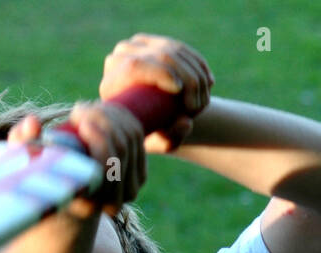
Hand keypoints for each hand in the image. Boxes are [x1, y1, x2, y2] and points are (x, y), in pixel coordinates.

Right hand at [9, 102, 145, 217]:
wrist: (64, 197)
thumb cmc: (40, 177)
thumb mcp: (24, 161)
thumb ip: (22, 143)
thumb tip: (33, 123)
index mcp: (87, 204)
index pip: (106, 166)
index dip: (98, 135)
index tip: (78, 117)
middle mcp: (112, 202)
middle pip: (121, 146)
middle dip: (101, 117)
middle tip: (80, 108)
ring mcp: (130, 191)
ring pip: (131, 138)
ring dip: (110, 113)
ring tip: (88, 108)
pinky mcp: (139, 177)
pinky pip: (138, 137)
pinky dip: (122, 116)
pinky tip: (104, 110)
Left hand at [99, 33, 212, 153]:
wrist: (152, 119)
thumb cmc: (152, 134)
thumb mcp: (159, 143)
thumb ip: (170, 139)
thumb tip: (186, 121)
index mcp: (112, 82)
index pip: (135, 66)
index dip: (160, 73)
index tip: (180, 91)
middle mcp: (122, 57)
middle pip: (160, 56)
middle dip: (187, 79)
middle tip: (198, 107)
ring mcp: (139, 46)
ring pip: (175, 50)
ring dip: (196, 75)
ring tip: (203, 102)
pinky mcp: (156, 41)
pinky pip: (183, 49)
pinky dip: (199, 65)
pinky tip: (208, 84)